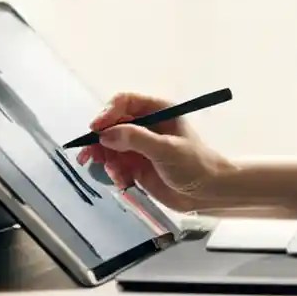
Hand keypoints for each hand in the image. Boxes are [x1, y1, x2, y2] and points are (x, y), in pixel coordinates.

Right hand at [77, 92, 235, 211]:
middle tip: (89, 155)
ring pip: (109, 145)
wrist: (207, 193)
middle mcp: (145, 125)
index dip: (107, 113)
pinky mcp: (135, 164)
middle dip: (100, 139)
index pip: (124, 102)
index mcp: (157, 110)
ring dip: (104, 158)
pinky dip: (114, 173)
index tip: (96, 129)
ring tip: (111, 172)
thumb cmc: (195, 165)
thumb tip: (106, 134)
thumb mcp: (167, 149)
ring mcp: (139, 145)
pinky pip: (115, 164)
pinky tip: (123, 182)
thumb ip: (136, 139)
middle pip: (112, 124)